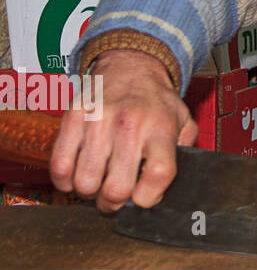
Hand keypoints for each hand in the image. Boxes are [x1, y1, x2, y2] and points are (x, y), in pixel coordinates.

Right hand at [48, 47, 197, 212]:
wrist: (131, 66)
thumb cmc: (156, 101)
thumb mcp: (182, 121)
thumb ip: (184, 152)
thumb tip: (173, 186)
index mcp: (160, 128)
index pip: (158, 175)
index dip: (149, 198)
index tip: (144, 198)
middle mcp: (130, 125)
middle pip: (116, 189)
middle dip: (114, 203)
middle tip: (114, 197)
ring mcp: (98, 122)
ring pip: (85, 183)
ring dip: (89, 192)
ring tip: (97, 182)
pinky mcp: (72, 118)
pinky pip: (59, 166)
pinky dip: (65, 180)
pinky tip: (77, 174)